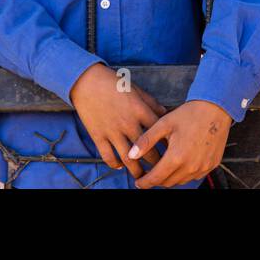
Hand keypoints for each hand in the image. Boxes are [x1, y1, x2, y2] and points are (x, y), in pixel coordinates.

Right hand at [69, 63, 166, 178]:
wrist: (87, 82)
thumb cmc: (114, 83)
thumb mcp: (137, 90)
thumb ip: (151, 103)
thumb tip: (165, 113)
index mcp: (140, 110)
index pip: (159, 132)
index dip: (168, 143)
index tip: (173, 151)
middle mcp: (128, 123)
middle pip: (147, 150)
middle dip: (156, 163)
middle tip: (161, 169)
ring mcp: (112, 131)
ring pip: (128, 159)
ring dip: (136, 170)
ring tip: (143, 177)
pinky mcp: (98, 136)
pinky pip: (108, 156)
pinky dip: (115, 164)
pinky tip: (120, 166)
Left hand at [130, 100, 231, 188]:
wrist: (216, 108)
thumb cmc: (190, 114)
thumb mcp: (164, 124)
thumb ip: (146, 141)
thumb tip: (131, 155)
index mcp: (176, 157)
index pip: (155, 178)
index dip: (144, 182)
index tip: (139, 182)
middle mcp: (191, 166)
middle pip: (167, 183)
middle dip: (156, 180)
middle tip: (150, 173)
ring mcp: (203, 167)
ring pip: (181, 181)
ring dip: (171, 177)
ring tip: (165, 167)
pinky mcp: (212, 164)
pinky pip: (194, 176)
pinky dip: (185, 173)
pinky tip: (182, 162)